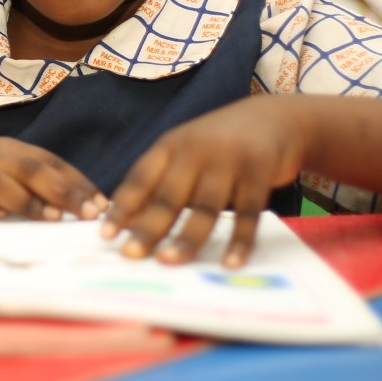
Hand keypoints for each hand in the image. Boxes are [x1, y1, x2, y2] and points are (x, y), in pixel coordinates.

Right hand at [0, 137, 106, 220]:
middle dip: (59, 190)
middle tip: (84, 212)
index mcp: (9, 149)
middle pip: (28, 168)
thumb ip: (39, 185)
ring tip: (48, 218)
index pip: (49, 162)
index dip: (76, 183)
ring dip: (24, 200)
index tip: (100, 206)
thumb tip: (88, 208)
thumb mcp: (6, 171)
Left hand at [101, 97, 307, 267]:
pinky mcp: (259, 170)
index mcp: (170, 146)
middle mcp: (195, 150)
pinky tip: (230, 263)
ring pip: (204, 206)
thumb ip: (161, 183)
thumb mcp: (187, 154)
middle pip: (168, 196)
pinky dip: (239, 240)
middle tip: (130, 255)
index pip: (139, 178)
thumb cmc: (220, 144)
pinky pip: (248, 212)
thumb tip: (128, 224)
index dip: (122, 207)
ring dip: (186, 237)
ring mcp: (228, 159)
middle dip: (148, 227)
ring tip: (169, 262)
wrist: (276, 116)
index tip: (105, 234)